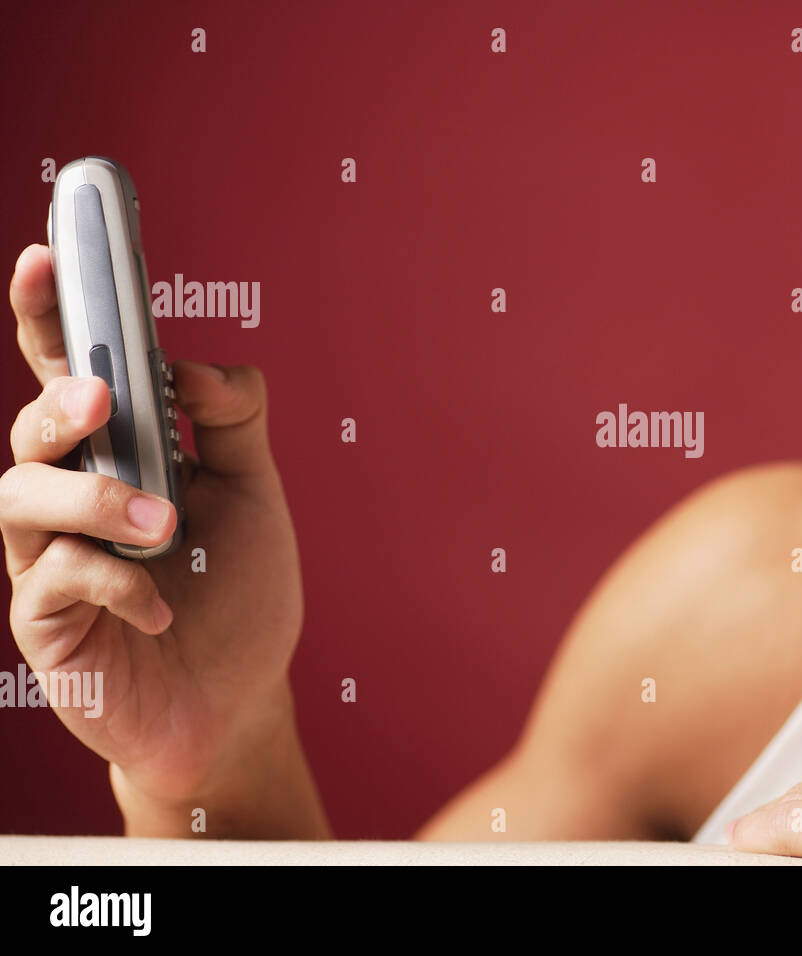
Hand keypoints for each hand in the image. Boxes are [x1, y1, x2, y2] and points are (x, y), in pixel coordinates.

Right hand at [3, 243, 308, 827]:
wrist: (238, 699)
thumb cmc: (238, 594)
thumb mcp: (254, 496)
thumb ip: (234, 422)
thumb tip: (196, 365)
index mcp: (118, 459)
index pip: (69, 375)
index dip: (47, 317)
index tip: (49, 255)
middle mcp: (72, 501)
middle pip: (30, 427)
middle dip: (58, 404)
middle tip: (102, 399)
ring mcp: (49, 561)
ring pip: (19, 497)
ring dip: (94, 497)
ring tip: (163, 521)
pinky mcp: (46, 623)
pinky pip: (54, 579)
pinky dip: (114, 580)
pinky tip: (163, 606)